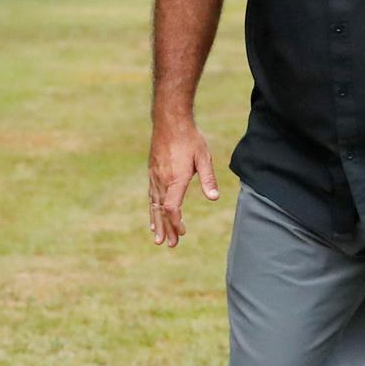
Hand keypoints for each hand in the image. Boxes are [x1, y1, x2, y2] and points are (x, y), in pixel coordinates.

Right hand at [148, 118, 219, 247]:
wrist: (169, 120)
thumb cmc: (189, 138)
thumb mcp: (203, 157)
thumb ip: (208, 178)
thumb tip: (214, 197)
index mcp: (175, 178)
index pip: (171, 207)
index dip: (175, 222)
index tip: (182, 232)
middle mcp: (162, 180)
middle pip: (161, 211)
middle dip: (167, 228)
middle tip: (171, 245)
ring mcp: (155, 177)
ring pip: (153, 205)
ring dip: (157, 223)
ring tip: (159, 239)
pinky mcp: (152, 173)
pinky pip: (150, 196)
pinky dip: (152, 210)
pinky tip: (153, 219)